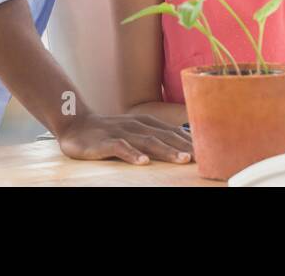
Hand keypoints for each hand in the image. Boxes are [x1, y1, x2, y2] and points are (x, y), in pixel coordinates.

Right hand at [56, 113, 193, 165]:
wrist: (75, 124)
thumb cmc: (108, 132)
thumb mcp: (134, 131)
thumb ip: (155, 136)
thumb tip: (182, 146)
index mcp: (146, 123)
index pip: (172, 131)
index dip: (190, 140)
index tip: (209, 150)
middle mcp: (137, 125)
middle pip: (165, 136)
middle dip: (185, 145)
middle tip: (203, 156)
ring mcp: (121, 132)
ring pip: (147, 141)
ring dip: (166, 149)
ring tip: (182, 158)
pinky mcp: (105, 142)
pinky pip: (120, 147)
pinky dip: (132, 154)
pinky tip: (143, 162)